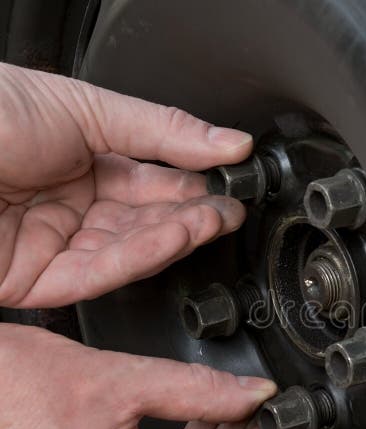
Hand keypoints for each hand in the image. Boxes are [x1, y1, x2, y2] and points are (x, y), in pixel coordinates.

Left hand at [0, 62, 252, 308]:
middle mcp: (66, 205)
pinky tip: (172, 236)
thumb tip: (230, 142)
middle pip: (142, 220)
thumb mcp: (85, 107)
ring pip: (125, 252)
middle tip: (229, 210)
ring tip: (211, 220)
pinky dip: (137, 258)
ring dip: (172, 238)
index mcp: (76, 160)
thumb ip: (164, 132)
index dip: (192, 185)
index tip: (231, 186)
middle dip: (190, 215)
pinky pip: (95, 275)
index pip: (149, 182)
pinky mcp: (33, 282)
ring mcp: (49, 244)